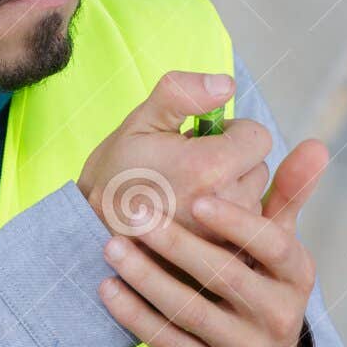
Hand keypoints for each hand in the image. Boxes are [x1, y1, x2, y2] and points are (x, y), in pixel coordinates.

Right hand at [78, 71, 272, 237]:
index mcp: (209, 167)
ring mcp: (223, 239)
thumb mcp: (140, 122)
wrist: (88, 235)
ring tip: (188, 198)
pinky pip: (242, 232)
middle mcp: (223, 207)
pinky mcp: (219, 262)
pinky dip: (225, 224)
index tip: (204, 141)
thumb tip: (226, 84)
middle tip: (191, 172)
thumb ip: (184, 93)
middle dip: (234, 164)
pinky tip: (194, 221)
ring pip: (253, 201)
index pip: (258, 138)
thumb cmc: (114, 176)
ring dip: (231, 194)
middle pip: (258, 169)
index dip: (233, 133)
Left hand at [98, 138, 328, 346]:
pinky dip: (136, 316)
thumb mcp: (277, 248)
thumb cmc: (259, 287)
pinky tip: (108, 289)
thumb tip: (315, 144)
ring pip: (191, 311)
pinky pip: (169, 342)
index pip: (272, 244)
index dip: (237, 222)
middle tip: (135, 214)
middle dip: (176, 244)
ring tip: (111, 246)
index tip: (197, 200)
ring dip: (147, 278)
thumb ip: (287, 195)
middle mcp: (279, 314)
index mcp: (297, 275)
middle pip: (225, 276)